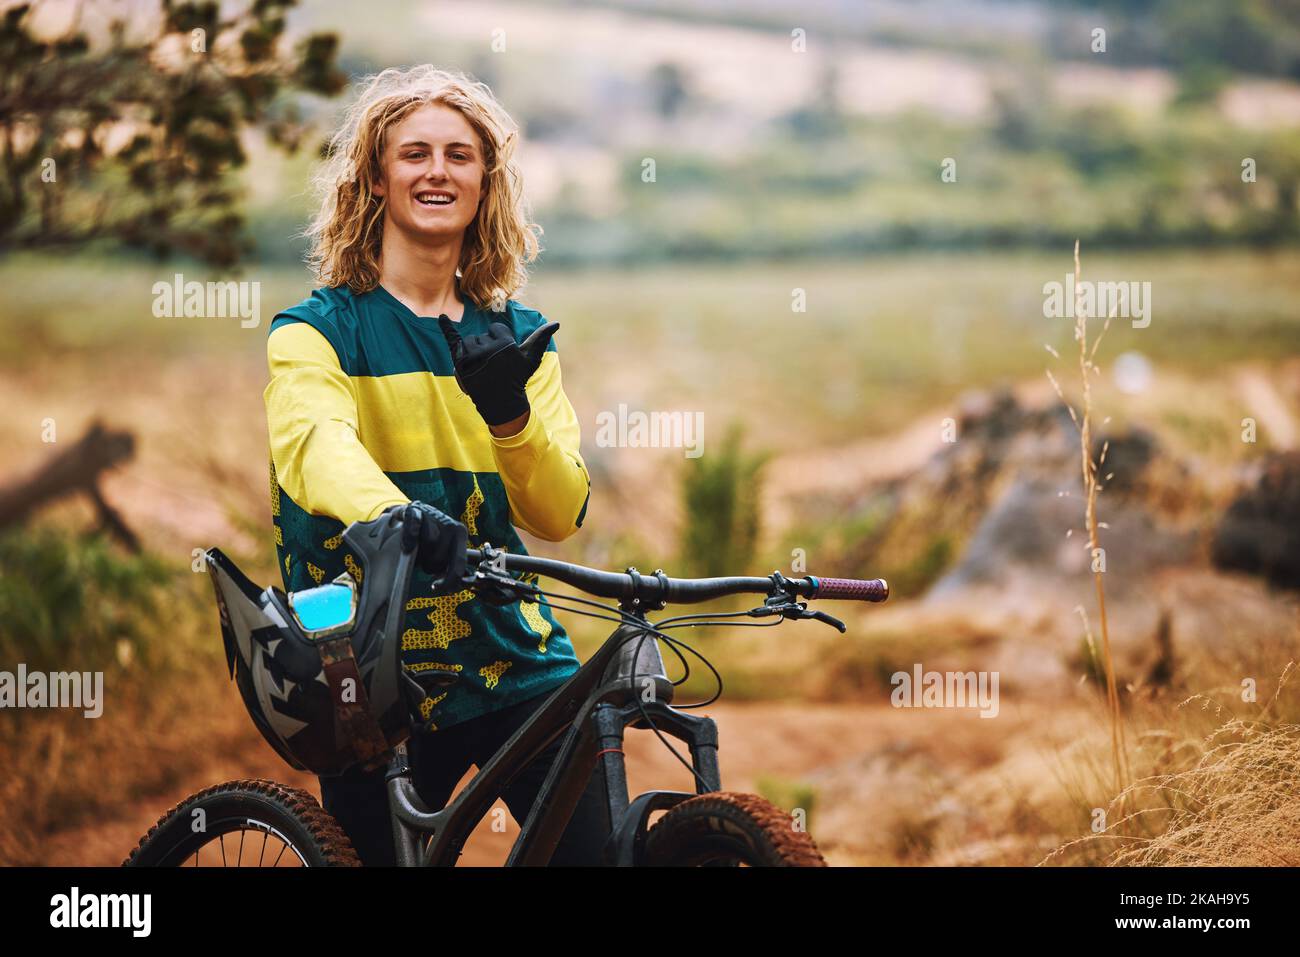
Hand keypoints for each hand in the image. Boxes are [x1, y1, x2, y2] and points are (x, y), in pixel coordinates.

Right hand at [391, 501, 467, 593]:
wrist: (411, 513)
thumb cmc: (429, 539)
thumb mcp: (444, 552)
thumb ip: (449, 567)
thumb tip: (451, 587)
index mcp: (460, 534)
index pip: (459, 563)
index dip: (450, 580)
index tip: (440, 589)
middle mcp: (451, 524)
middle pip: (439, 559)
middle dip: (430, 565)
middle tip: (425, 558)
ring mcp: (434, 516)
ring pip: (427, 547)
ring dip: (419, 554)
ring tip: (417, 548)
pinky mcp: (415, 510)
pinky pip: (413, 526)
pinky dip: (409, 537)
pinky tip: (407, 545)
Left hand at [437, 317, 558, 425]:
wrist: (501, 403)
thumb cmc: (517, 378)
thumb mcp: (531, 358)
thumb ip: (541, 338)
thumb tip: (556, 323)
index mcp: (504, 344)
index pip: (494, 329)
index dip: (498, 341)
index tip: (502, 358)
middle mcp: (487, 348)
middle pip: (480, 336)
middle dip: (485, 347)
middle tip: (491, 366)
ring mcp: (472, 357)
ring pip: (468, 342)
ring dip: (472, 351)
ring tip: (480, 367)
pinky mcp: (460, 364)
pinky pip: (452, 341)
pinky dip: (447, 328)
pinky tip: (442, 317)